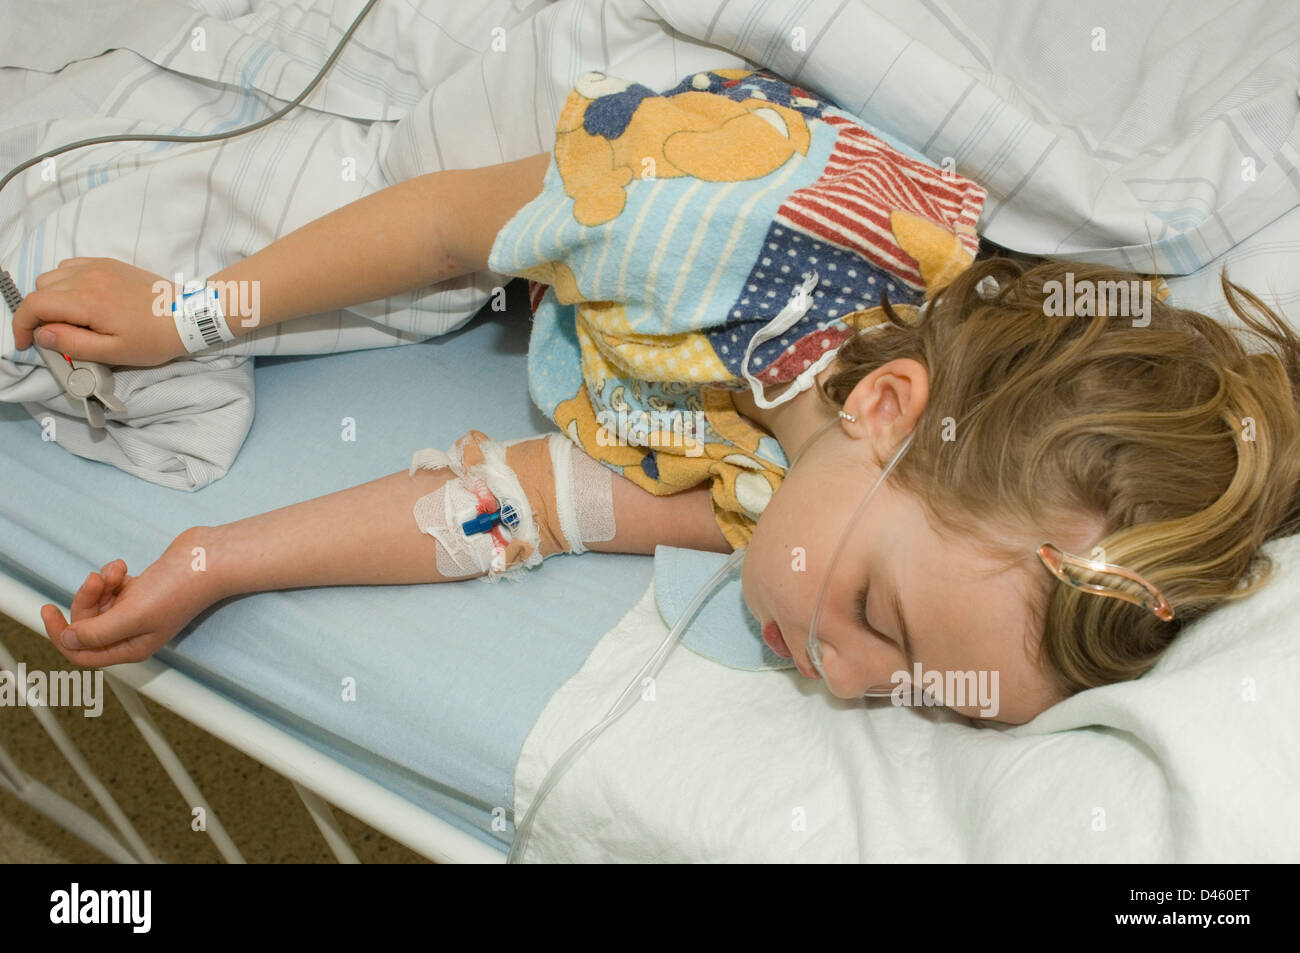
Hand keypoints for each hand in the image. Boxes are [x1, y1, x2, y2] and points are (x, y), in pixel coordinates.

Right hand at [11, 257, 185, 366]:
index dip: (22, 325)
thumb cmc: (153, 338)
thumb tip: (42, 334)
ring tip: (70, 318)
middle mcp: (87, 277)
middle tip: (54, 334)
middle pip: (41, 289)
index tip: (26, 343)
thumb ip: (73, 343)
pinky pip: (72, 266)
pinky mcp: (108, 263)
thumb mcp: (114, 352)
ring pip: (53, 276)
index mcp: (86, 300)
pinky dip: (66, 282)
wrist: (186, 314)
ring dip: (51, 297)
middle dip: (38, 313)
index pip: (34, 304)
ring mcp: (98, 266)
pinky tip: (82, 301)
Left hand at [38, 528, 222, 666]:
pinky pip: (113, 587)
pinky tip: (122, 566)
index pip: (83, 653)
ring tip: (115, 570)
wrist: (207, 559)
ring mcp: (137, 611)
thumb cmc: (177, 589)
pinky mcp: (142, 591)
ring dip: (100, 584)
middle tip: (95, 580)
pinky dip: (112, 575)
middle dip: (87, 600)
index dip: (62, 635)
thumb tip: (67, 640)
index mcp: (132, 647)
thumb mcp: (131, 615)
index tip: (48, 611)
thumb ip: (96, 632)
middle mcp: (133, 632)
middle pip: (89, 624)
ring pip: (99, 603)